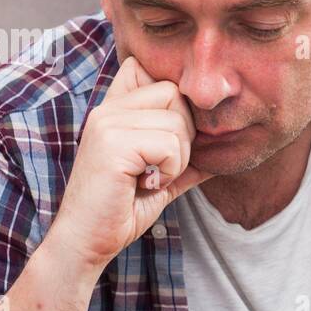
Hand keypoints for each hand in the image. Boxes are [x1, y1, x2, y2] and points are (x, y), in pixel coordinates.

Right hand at [46, 55, 213, 270]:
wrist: (86, 241)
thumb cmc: (120, 210)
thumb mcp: (161, 178)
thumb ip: (186, 158)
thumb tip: (224, 148)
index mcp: (114, 110)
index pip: (146, 70)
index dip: (171, 101)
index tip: (169, 139)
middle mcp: (107, 109)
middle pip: (173, 92)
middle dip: (183, 134)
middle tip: (162, 166)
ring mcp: (107, 123)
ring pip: (176, 122)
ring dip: (177, 159)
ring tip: (151, 178)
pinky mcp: (113, 143)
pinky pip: (169, 145)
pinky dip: (169, 170)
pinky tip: (146, 184)